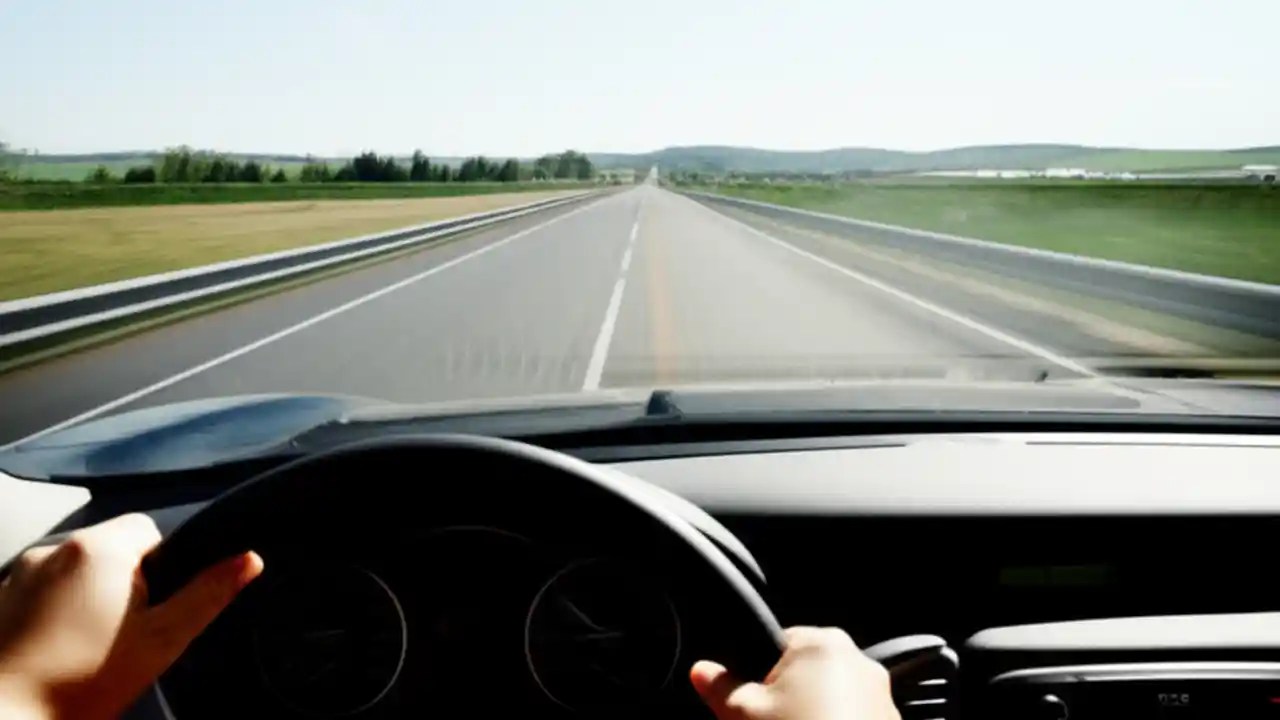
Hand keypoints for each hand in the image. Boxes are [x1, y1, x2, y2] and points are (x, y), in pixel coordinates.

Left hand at [0, 514, 262, 719]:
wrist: (10, 717)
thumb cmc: (82, 682)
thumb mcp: (162, 640)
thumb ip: (207, 594)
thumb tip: (251, 560)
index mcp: (99, 550)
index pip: (148, 529)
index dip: (161, 567)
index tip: (154, 607)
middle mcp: (54, 551)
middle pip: (111, 550)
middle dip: (125, 582)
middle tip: (126, 632)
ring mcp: (20, 574)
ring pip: (76, 571)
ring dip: (88, 595)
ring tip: (89, 645)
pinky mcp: (1, 600)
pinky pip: (42, 590)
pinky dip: (55, 611)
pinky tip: (59, 649)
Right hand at [691, 626, 899, 719]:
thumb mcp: (744, 714)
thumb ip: (720, 686)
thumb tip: (702, 670)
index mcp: (822, 644)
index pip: (778, 643)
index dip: (757, 675)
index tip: (751, 702)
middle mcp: (859, 662)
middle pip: (806, 673)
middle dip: (787, 698)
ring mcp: (881, 696)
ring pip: (832, 699)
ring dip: (814, 715)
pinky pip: (854, 719)